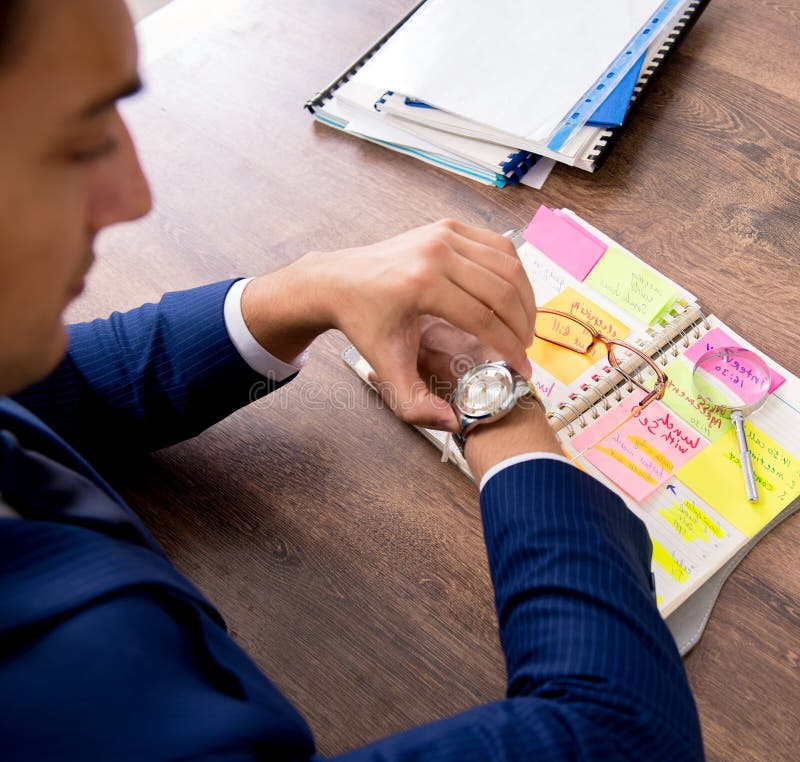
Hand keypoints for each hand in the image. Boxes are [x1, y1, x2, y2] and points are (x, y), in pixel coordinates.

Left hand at [242, 220, 535, 429]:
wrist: (340, 281)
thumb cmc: (364, 323)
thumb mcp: (386, 368)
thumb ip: (415, 403)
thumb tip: (454, 424)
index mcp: (421, 285)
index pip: (483, 319)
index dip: (510, 348)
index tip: (522, 369)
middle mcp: (435, 252)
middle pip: (502, 290)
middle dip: (523, 326)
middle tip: (526, 350)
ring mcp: (444, 233)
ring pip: (509, 265)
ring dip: (526, 298)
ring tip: (525, 327)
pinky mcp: (449, 226)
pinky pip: (499, 246)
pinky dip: (515, 273)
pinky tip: (513, 297)